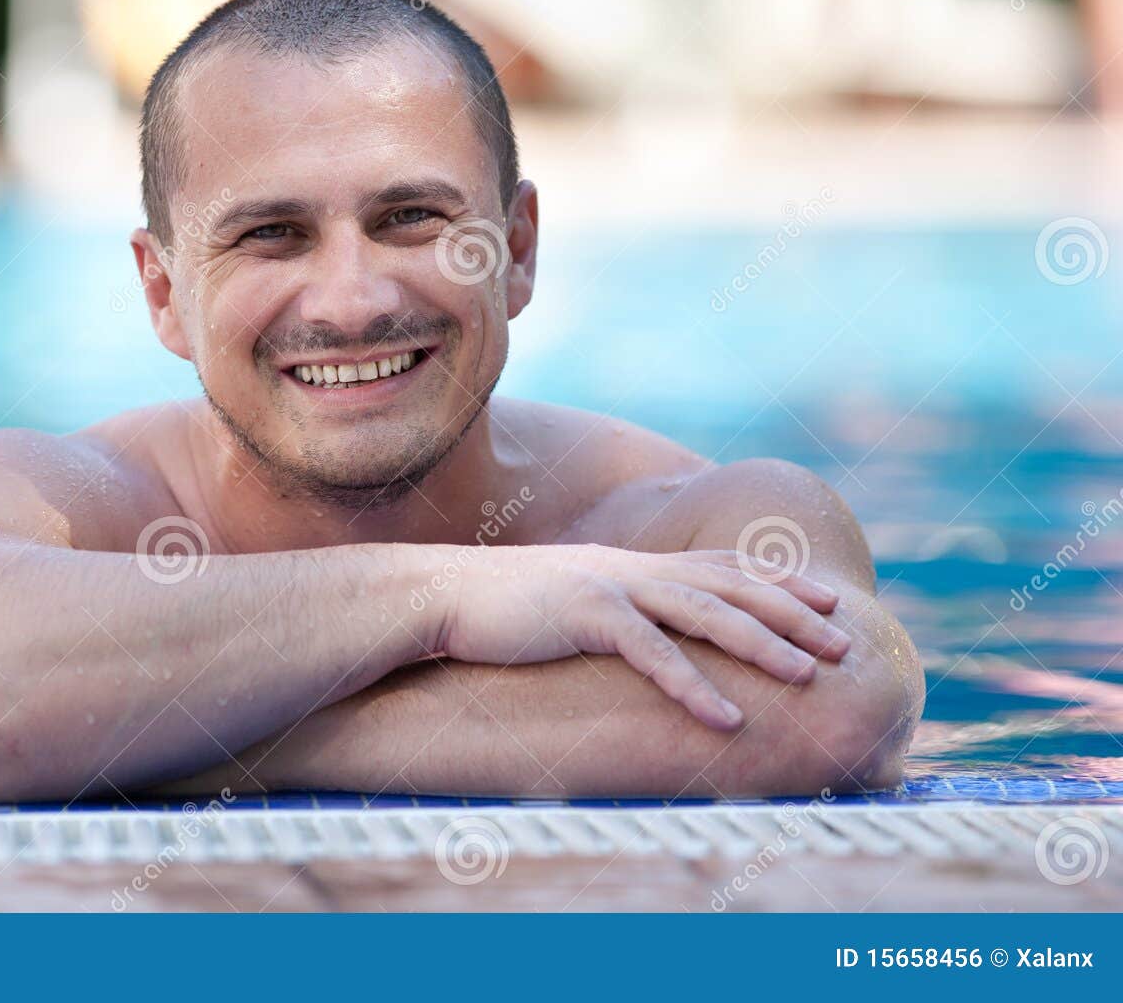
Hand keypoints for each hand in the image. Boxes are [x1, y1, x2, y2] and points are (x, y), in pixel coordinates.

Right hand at [437, 545, 849, 729]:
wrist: (437, 594)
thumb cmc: (498, 607)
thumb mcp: (566, 598)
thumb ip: (607, 606)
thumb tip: (633, 630)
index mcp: (631, 563)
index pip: (721, 566)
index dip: (777, 581)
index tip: (825, 599)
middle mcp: (631, 567)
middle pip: (730, 584)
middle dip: (793, 613)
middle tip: (844, 643)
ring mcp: (610, 585)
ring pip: (705, 612)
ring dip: (762, 645)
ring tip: (808, 677)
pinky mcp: (585, 613)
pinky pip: (651, 653)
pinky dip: (693, 686)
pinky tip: (727, 718)